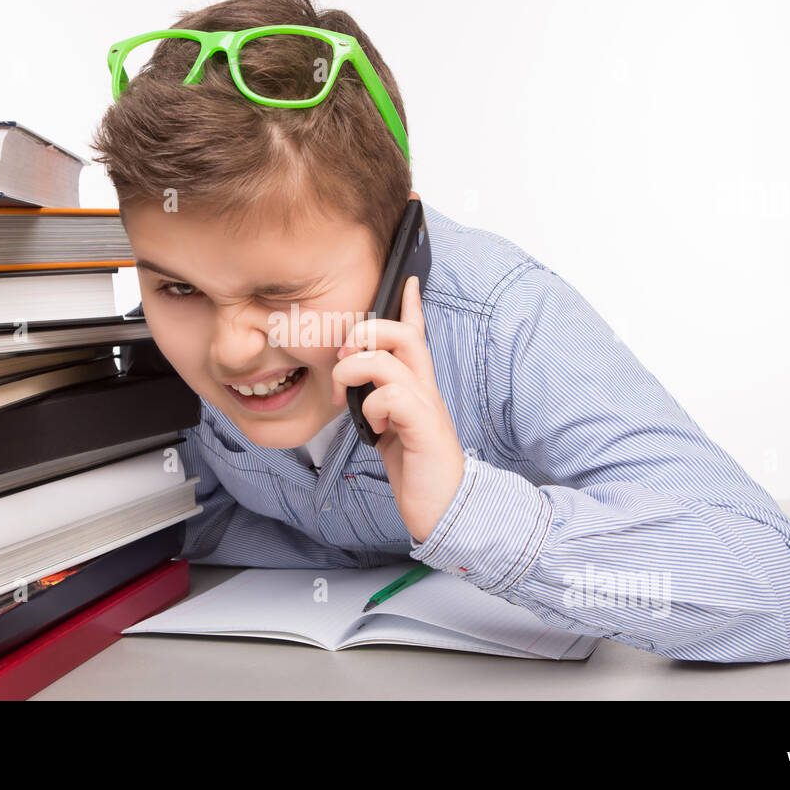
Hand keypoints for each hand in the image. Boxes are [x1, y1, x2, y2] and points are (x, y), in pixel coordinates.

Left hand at [330, 276, 464, 542]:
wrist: (445, 510)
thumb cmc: (418, 472)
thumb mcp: (389, 430)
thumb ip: (375, 404)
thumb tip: (349, 388)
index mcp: (417, 388)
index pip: (416, 336)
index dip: (410, 306)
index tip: (406, 279)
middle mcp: (425, 390)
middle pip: (402, 334)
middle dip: (366, 333)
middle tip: (343, 358)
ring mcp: (426, 406)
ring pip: (390, 359)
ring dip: (355, 369)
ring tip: (344, 393)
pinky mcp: (424, 427)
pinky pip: (391, 396)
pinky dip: (371, 406)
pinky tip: (373, 426)